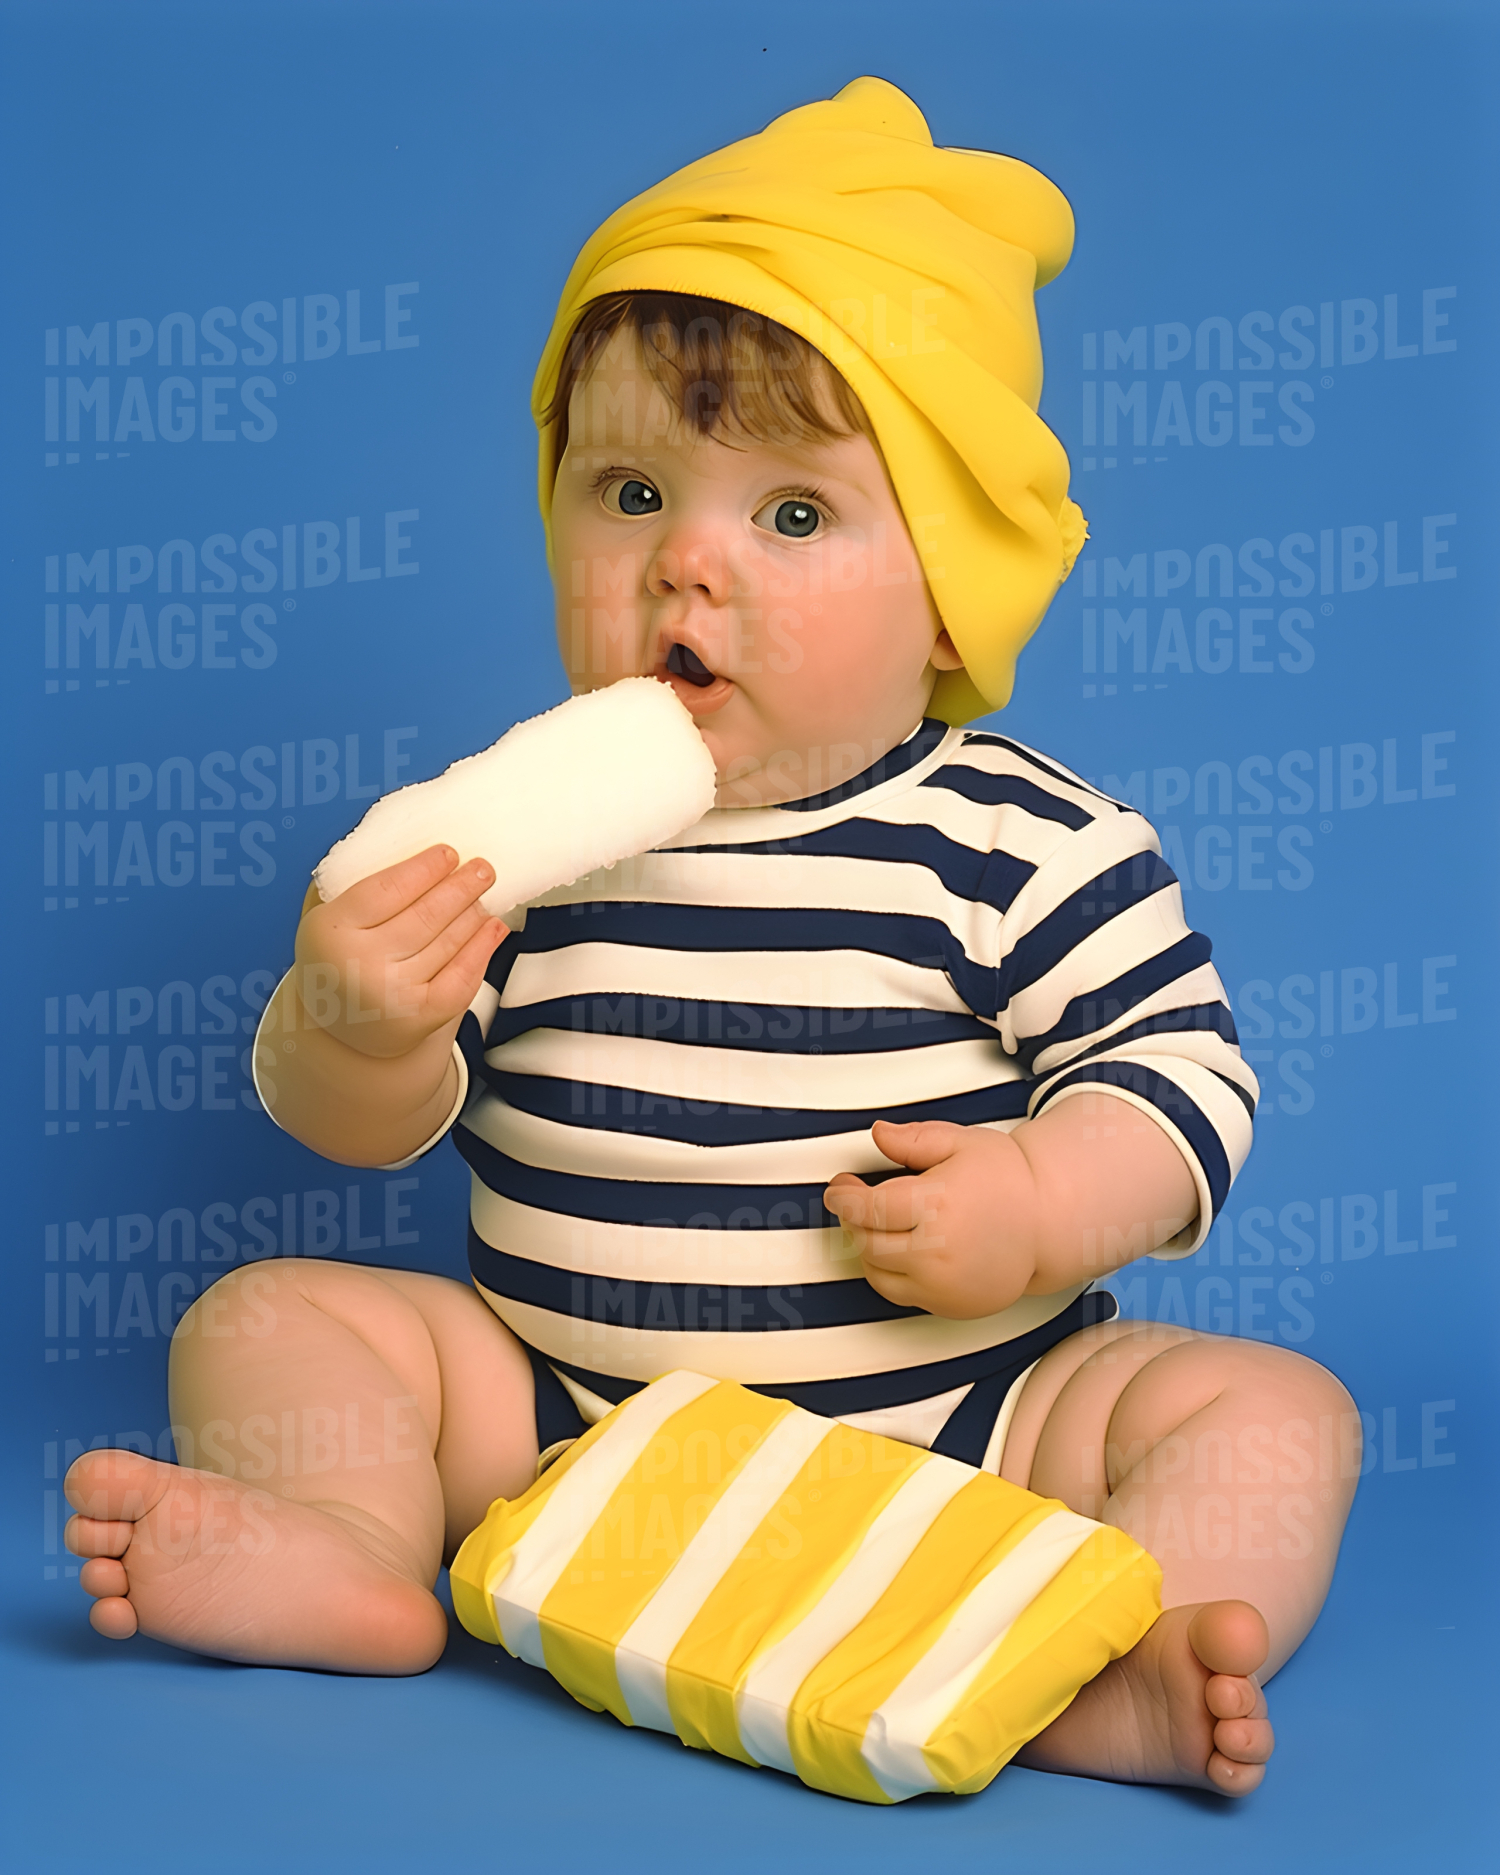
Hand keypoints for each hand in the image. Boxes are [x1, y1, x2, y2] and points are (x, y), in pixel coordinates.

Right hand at [291, 845, 505, 1059]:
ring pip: (446, 942)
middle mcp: (358, 964)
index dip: (424, 869)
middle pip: (424, 914)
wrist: (337, 1032)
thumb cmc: (339, 963)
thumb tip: (418, 851)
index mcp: (329, 931)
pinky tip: (493, 930)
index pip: (387, 889)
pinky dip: (481, 950)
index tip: (449, 853)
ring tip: (485, 896)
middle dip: (461, 887)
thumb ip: (359, 887)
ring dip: (474, 914)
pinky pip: (460, 978)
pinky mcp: (417, 1019)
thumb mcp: (331, 923)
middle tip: (483, 868)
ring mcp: (389, 994)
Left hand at [824, 1119, 1039, 1319]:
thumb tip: (880, 1134)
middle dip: (851, 1219)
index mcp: (938, 1203)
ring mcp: (943, 1283)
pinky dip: (886, 1272)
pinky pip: (897, 1294)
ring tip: (876, 1223)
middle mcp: (938, 1249)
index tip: (838, 1188)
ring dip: (865, 1246)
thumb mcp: (963, 1143)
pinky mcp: (949, 1304)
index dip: (844, 1197)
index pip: (868, 1207)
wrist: (1050, 1224)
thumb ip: (915, 1139)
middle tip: (853, 1201)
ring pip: (876, 1271)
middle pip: (867, 1240)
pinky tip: (896, 1248)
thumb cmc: (1010, 1182)